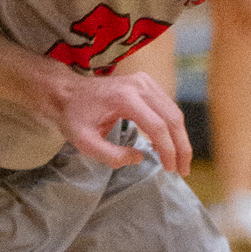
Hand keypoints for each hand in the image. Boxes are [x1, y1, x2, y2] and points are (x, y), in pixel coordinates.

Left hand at [38, 67, 193, 175]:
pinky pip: (167, 106)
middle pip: (172, 117)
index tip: (170, 169)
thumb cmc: (74, 117)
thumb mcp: (85, 143)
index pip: (157, 125)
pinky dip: (171, 126)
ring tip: (178, 161)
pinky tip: (167, 144)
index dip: (168, 150)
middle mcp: (139, 85)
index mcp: (124, 97)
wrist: (67, 92)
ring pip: (173, 111)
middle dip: (181, 146)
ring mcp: (145, 81)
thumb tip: (140, 157)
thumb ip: (112, 156)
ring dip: (179, 137)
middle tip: (183, 170)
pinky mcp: (147, 83)